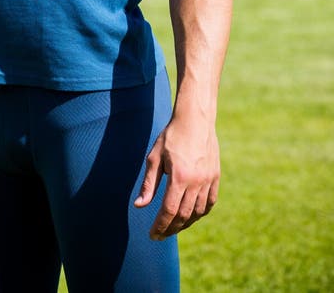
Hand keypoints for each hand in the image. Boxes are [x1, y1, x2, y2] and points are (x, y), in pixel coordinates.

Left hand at [134, 114, 219, 239]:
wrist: (195, 119)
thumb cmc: (171, 136)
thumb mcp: (155, 157)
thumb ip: (149, 184)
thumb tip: (139, 206)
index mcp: (179, 177)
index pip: (169, 211)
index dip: (160, 226)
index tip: (153, 235)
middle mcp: (196, 181)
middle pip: (184, 215)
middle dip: (171, 228)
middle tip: (161, 234)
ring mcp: (208, 180)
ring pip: (198, 212)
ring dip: (185, 223)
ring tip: (174, 227)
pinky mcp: (215, 176)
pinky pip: (210, 202)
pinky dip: (200, 213)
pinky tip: (191, 215)